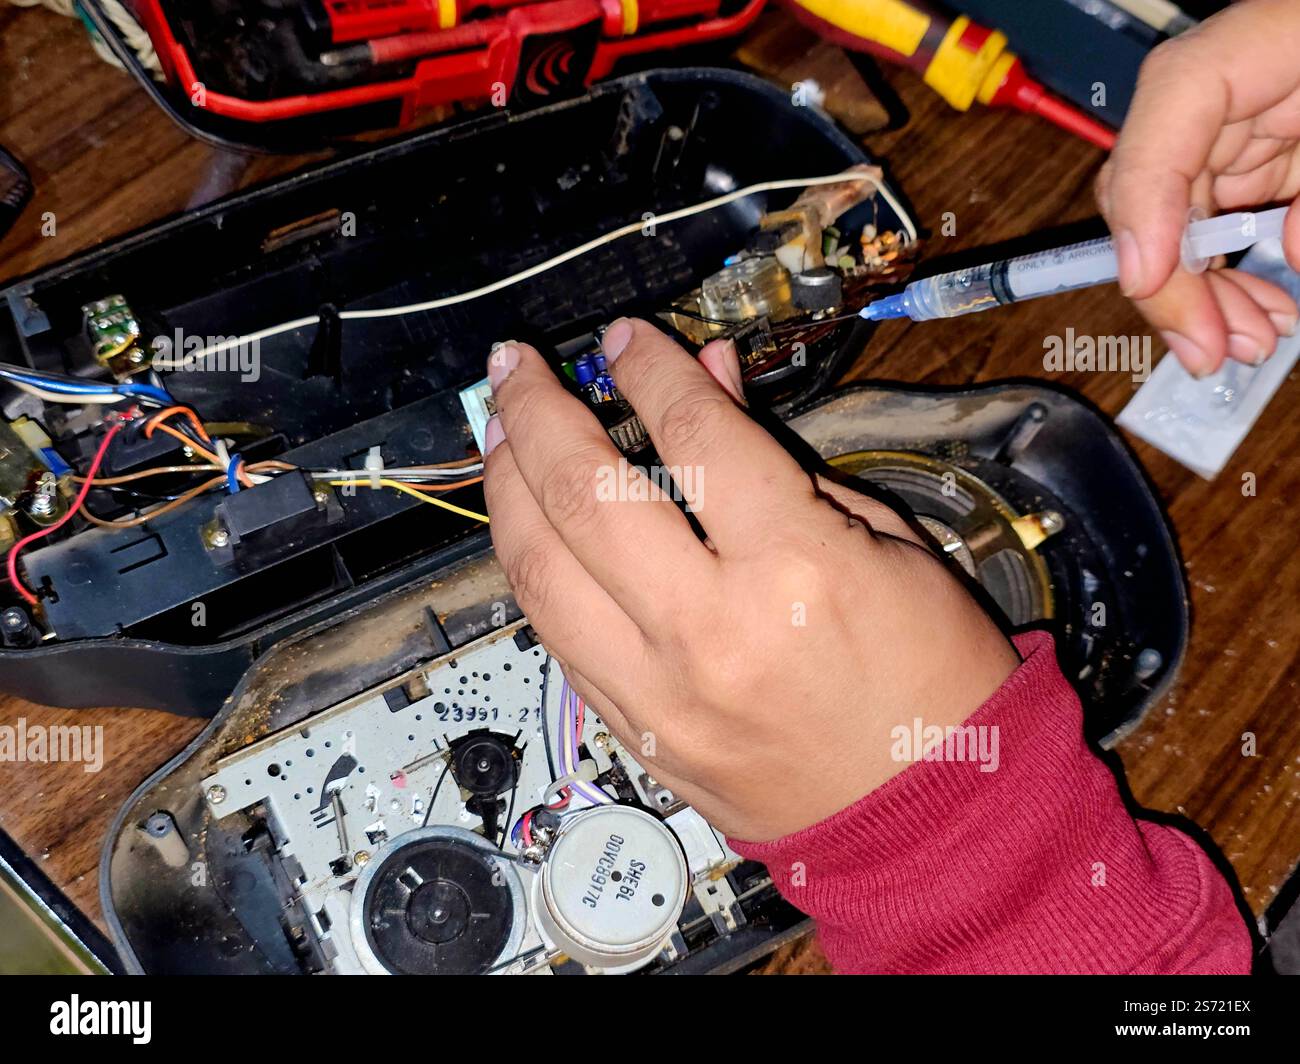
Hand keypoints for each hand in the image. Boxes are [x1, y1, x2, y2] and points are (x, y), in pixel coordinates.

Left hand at [481, 320, 1019, 841]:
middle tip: (515, 368)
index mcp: (796, 566)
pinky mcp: (639, 737)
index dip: (648, 369)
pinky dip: (535, 574)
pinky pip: (560, 641)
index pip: (693, 434)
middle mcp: (711, 628)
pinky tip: (529, 531)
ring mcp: (662, 693)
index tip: (623, 339)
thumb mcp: (885, 541)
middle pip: (583, 494)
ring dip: (506, 492)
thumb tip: (708, 383)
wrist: (934, 820)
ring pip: (541, 574)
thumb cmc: (934, 681)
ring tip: (498, 437)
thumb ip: (779, 460)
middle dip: (536, 413)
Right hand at [1097, 0, 1299, 376]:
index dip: (1149, 193)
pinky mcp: (1242, 163)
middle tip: (1207, 345)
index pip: (1172, 99)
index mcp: (1253, 39)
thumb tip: (1290, 252)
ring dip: (1196, 296)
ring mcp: (1222, 131)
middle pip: (1151, 182)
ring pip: (1169, 223)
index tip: (1148, 277)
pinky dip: (1221, 280)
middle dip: (1171, 278)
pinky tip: (1250, 316)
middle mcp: (1218, 88)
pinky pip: (1207, 232)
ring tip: (1244, 341)